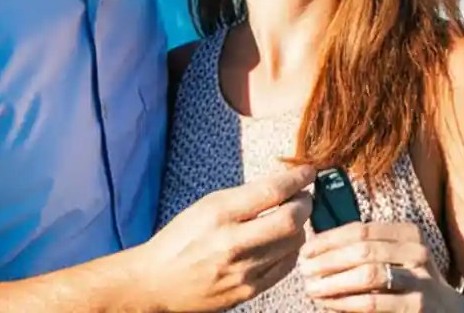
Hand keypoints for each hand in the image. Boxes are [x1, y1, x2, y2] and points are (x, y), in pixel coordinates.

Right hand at [132, 164, 315, 312]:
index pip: (272, 191)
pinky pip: (285, 267)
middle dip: (305, 204)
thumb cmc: (179, 240)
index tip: (308, 173)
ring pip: (293, 244)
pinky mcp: (248, 291)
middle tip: (304, 197)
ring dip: (300, 227)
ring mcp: (243, 271)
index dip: (297, 179)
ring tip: (293, 218)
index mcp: (219, 214)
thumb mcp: (204, 207)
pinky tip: (283, 242)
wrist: (156, 283)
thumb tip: (281, 186)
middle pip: (291, 220)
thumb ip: (242, 198)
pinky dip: (290, 250)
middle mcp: (233, 242)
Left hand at [298, 222, 461, 311]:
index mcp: (407, 233)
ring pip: (368, 274)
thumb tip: (315, 246)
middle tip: (304, 270)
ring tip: (312, 288)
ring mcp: (420, 279)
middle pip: (362, 250)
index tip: (305, 251)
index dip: (328, 240)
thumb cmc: (408, 283)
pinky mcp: (417, 306)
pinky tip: (329, 303)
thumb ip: (363, 248)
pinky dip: (346, 302)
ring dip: (334, 281)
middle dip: (327, 260)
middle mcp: (416, 252)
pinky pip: (374, 302)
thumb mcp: (393, 258)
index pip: (360, 230)